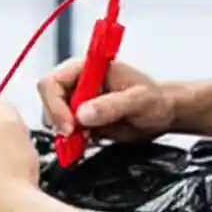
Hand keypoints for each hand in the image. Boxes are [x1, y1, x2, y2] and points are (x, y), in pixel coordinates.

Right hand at [37, 58, 175, 142]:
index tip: (70, 125)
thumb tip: (82, 114)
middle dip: (58, 121)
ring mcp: (78, 102)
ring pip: (53, 118)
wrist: (163, 114)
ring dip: (64, 133)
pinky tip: (87, 143)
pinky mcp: (81, 120)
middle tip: (76, 137)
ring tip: (86, 139)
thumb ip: (112, 105)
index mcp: (88, 68)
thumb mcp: (139, 100)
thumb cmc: (155, 99)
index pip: (53, 82)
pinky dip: (70, 142)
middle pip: (48, 100)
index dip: (55, 104)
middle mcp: (78, 83)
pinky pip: (64, 132)